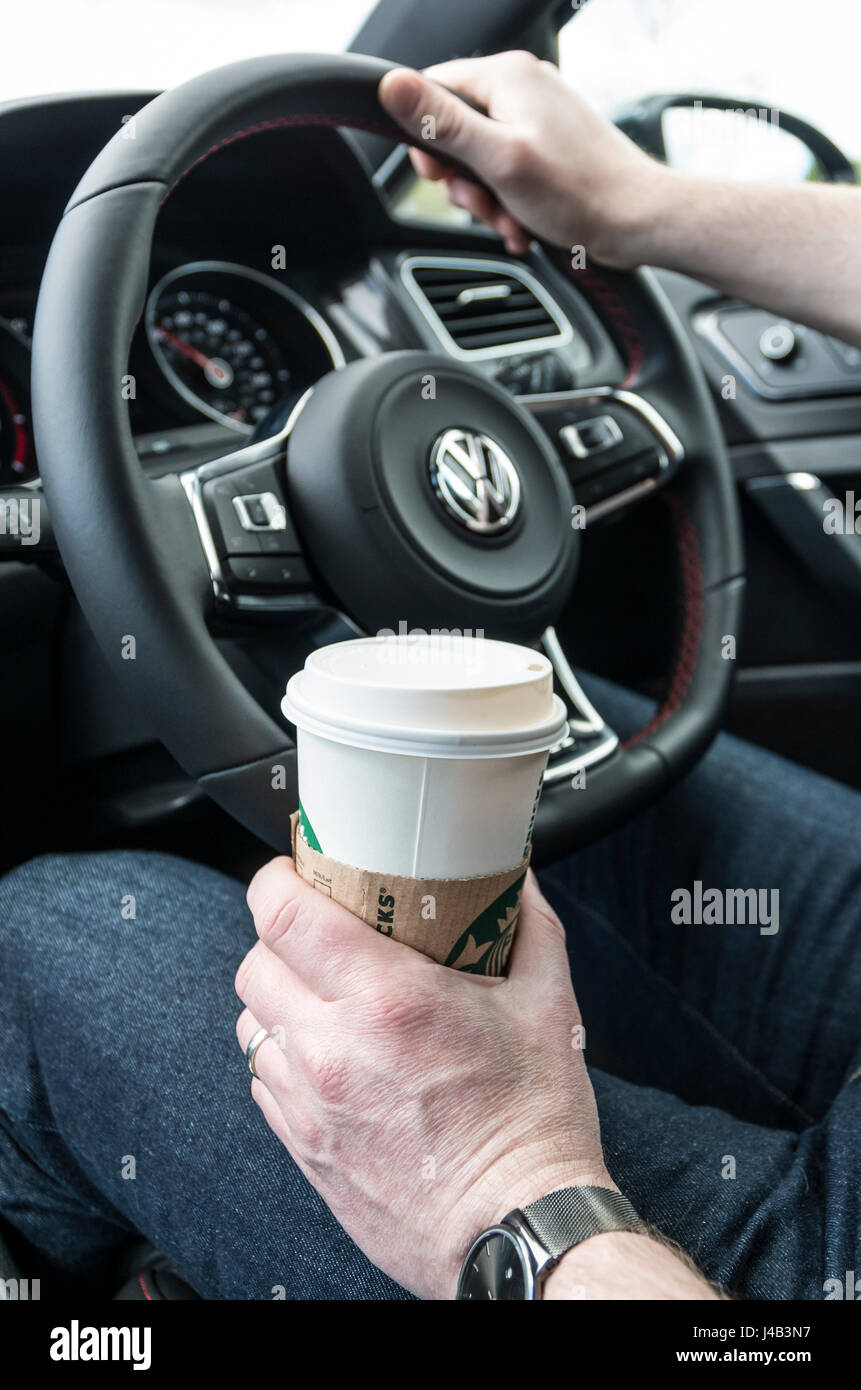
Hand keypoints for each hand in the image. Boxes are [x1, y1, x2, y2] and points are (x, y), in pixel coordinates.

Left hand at [236, 862, 613, 1299]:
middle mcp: (333, 1047)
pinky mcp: (303, 1146)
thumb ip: (530, 927)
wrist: (516, 1229)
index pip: (282, 913)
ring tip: (322, 994)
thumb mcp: (548, 1005)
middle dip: (280, 935)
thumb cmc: (533, 1125)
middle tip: (321, 932)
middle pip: (255, 961)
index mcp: (388, 999)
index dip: (278, 879)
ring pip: (250, 1021)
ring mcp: (310, 1102)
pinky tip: (327, 1053)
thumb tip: (519, 879)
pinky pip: (261, 1079)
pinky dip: (282, 1054)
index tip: (297, 871)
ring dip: (278, 997)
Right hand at [378, 52, 666, 264]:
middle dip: (465, 181)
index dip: (427, 140)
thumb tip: (391, 86)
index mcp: (507, 77)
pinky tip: (525, 223)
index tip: (441, 177)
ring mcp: (540, 117)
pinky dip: (511, 202)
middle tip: (486, 204)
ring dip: (489, 200)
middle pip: (458, 131)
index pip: (434, 90)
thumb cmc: (578, 192)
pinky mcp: (552, 147)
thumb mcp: (496, 158)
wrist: (637, 220)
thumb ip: (441, 123)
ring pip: (483, 159)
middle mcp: (524, 88)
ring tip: (513, 219)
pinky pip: (510, 172)